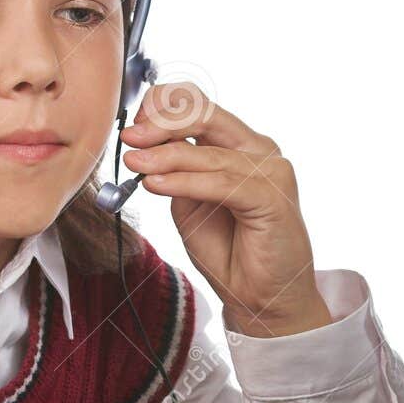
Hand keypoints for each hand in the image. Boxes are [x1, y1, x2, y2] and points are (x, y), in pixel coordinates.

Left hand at [120, 82, 330, 337]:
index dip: (164, 107)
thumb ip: (175, 170)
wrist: (258, 298)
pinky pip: (221, 183)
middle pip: (207, 114)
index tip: (133, 125)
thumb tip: (143, 143)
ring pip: (209, 152)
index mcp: (239, 145)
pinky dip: (184, 182)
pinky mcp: (273, 197)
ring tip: (134, 164)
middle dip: (161, 122)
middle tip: (130, 137)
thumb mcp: (188, 202)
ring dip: (165, 157)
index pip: (201, 105)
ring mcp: (271, 171)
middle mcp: (259, 150)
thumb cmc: (228, 251)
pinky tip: (155, 184)